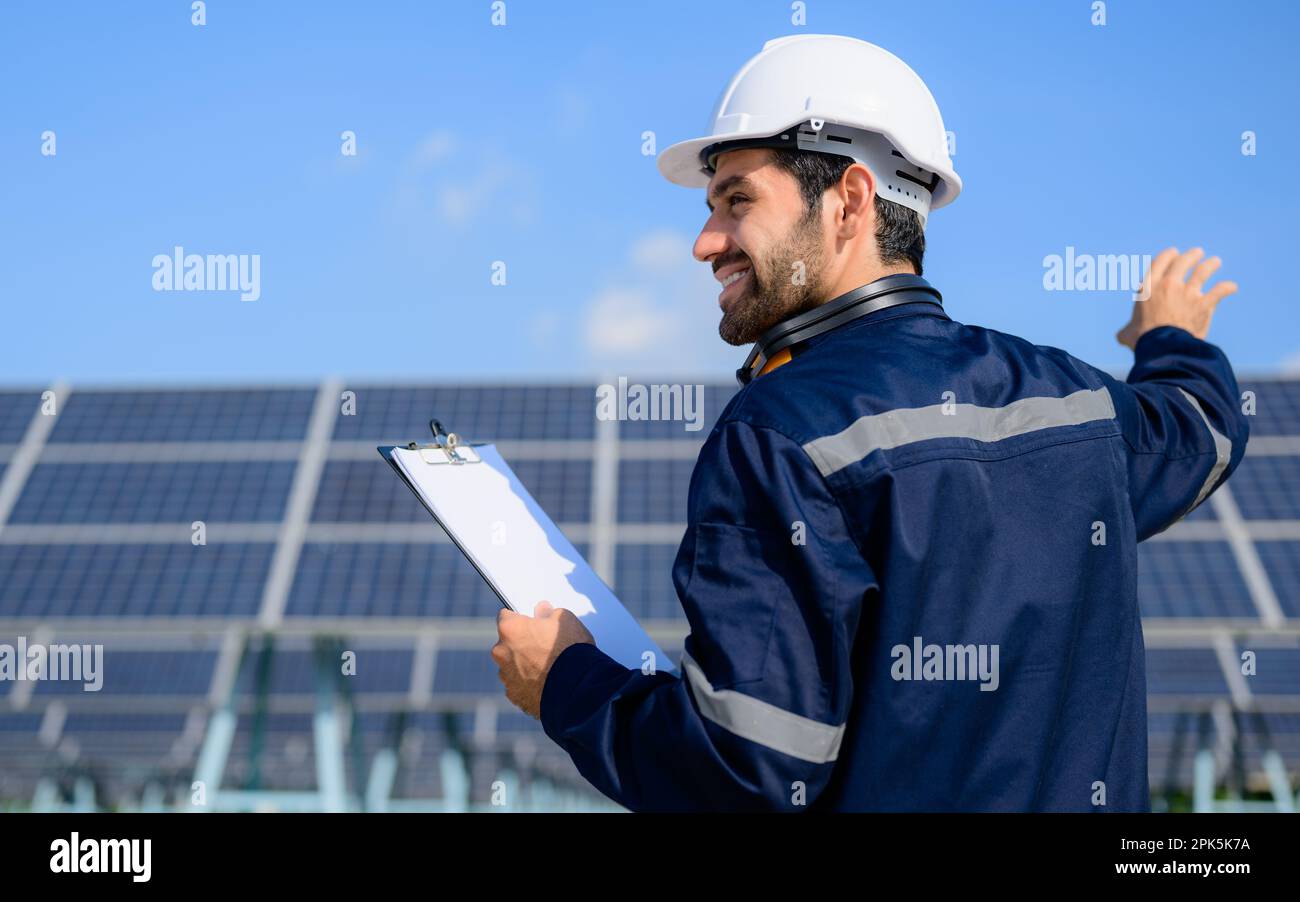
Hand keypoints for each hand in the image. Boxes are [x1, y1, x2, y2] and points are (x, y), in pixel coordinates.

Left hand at [491, 601, 594, 718]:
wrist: (577, 688)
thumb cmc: (569, 650)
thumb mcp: (565, 619)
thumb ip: (548, 613)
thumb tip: (542, 611)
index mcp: (510, 629)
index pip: (506, 616)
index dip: (521, 618)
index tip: (531, 622)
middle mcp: (502, 653)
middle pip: (507, 643)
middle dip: (521, 644)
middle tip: (543, 646)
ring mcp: (507, 677)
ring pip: (512, 666)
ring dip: (524, 665)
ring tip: (548, 667)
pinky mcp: (515, 697)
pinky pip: (519, 686)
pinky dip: (529, 684)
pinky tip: (547, 683)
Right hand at [1116, 247, 1237, 349]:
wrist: (1163, 348)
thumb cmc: (1142, 341)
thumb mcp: (1127, 333)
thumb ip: (1126, 329)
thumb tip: (1121, 336)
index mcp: (1148, 288)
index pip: (1160, 262)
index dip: (1168, 255)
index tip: (1173, 253)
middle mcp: (1168, 285)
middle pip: (1183, 262)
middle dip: (1191, 256)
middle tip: (1197, 253)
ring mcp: (1188, 293)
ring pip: (1203, 271)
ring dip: (1210, 264)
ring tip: (1215, 261)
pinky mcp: (1204, 304)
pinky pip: (1220, 291)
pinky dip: (1227, 288)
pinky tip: (1232, 287)